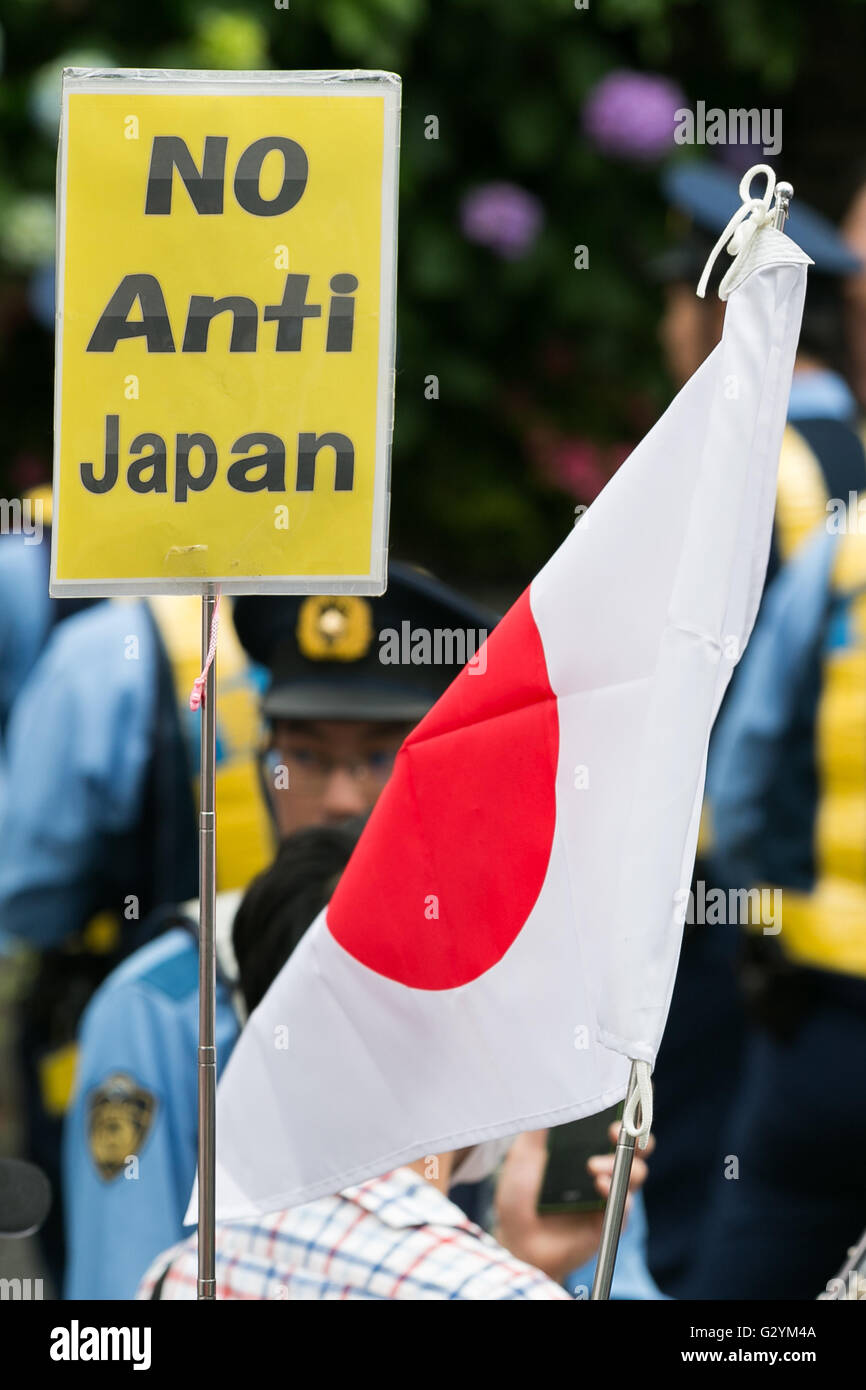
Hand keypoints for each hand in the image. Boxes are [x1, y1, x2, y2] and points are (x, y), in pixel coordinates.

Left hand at [492, 1122, 653, 1284]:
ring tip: (593, 1167)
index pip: (617, 1128)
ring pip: (637, 1174)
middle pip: (638, 1149)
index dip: (625, 1116)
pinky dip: (616, 1192)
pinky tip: (599, 1186)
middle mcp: (604, 1170)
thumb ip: (538, 1128)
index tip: (618, 1107)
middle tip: (613, 1133)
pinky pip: (626, 1206)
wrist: (515, 1240)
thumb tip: (546, 1092)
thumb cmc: (519, 1196)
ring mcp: (609, 1197)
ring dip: (620, 1164)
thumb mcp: (523, 1155)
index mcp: (587, 1150)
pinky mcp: (610, 1223)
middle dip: (634, 1137)